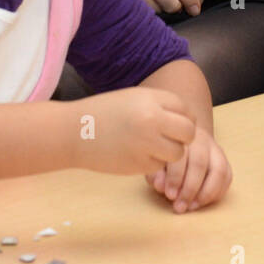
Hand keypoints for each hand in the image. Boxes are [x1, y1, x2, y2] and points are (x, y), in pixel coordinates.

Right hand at [67, 87, 195, 174]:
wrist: (74, 132)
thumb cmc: (104, 112)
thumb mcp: (134, 98)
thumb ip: (160, 105)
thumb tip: (188, 120)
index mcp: (151, 99)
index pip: (185, 109)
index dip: (183, 117)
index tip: (174, 122)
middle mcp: (152, 120)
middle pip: (189, 132)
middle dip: (183, 137)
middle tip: (171, 138)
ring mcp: (146, 144)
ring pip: (178, 153)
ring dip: (170, 152)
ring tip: (153, 146)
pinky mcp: (139, 165)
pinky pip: (159, 166)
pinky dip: (153, 163)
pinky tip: (137, 155)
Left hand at [146, 126, 231, 212]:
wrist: (181, 138)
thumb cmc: (165, 154)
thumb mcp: (156, 161)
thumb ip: (156, 173)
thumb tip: (160, 186)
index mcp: (180, 138)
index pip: (181, 156)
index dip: (176, 178)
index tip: (170, 195)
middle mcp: (200, 140)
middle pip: (200, 163)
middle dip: (190, 189)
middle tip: (180, 206)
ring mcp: (215, 149)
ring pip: (219, 170)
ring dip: (206, 193)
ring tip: (193, 206)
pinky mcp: (224, 160)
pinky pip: (227, 177)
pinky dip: (217, 192)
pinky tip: (202, 202)